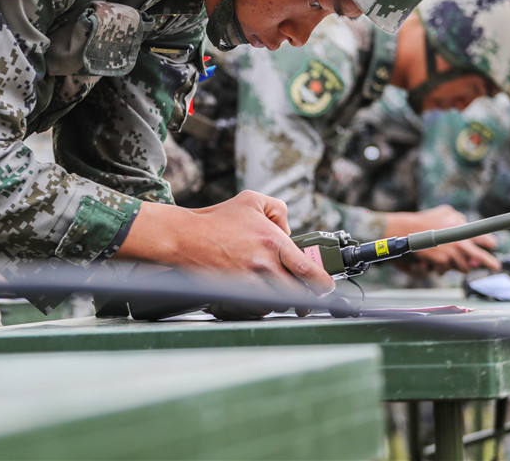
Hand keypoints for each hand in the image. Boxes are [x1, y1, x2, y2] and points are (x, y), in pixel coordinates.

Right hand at [115, 191, 335, 317]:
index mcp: (272, 241)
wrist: (184, 237)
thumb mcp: (252, 200)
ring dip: (282, 301)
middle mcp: (263, 264)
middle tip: (307, 296)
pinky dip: (261, 305)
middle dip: (306, 298)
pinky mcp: (233, 293)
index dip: (323, 284)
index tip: (326, 287)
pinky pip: (256, 309)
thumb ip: (279, 211)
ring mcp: (248, 281)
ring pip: (278, 304)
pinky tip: (259, 296)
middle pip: (298, 294)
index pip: (309, 271)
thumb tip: (289, 232)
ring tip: (280, 293)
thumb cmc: (216, 219)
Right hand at [385, 204, 500, 273]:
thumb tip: (469, 228)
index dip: (490, 244)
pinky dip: (444, 268)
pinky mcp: (443, 262)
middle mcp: (461, 243)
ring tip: (454, 260)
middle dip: (490, 263)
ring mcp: (452, 254)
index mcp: (464, 230)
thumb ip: (461, 220)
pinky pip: (448, 270)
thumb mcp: (447, 212)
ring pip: (465, 268)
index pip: (486, 240)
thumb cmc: (426, 220)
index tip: (491, 247)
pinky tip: (438, 261)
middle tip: (495, 266)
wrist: (407, 231)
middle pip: (483, 258)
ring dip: (461, 266)